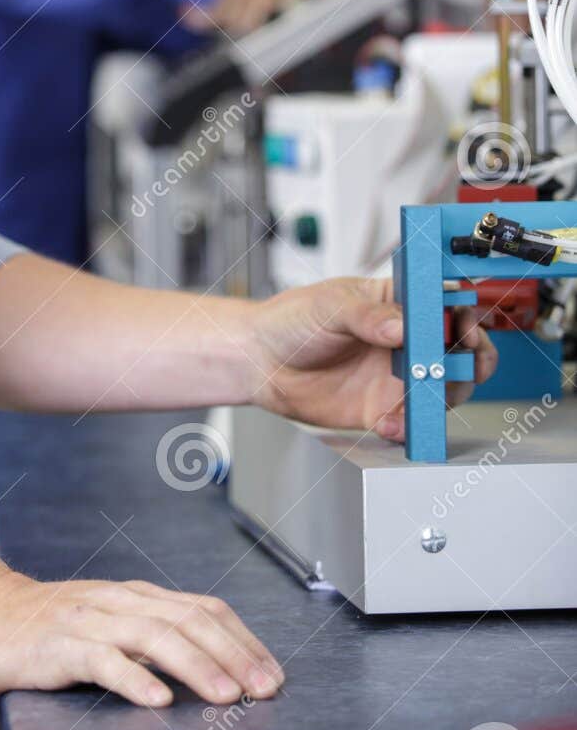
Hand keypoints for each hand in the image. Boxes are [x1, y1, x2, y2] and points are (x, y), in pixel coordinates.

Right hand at [0, 568, 284, 708]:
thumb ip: (147, 637)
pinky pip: (102, 659)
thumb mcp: (105, 623)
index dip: (242, 639)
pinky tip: (158, 699)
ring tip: (226, 696)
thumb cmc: (45, 627)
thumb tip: (208, 666)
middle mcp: (118, 601)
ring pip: (154, 635)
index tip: (273, 673)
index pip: (203, 609)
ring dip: (197, 666)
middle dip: (233, 654)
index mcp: (135, 596)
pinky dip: (134, 678)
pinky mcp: (58, 643)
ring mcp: (88, 619)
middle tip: (265, 689)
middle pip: (188, 620)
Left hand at [245, 277, 497, 441]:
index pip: (447, 305)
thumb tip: (402, 326)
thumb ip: (367, 316)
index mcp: (398, 302)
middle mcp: (406, 340)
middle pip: (459, 351)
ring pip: (444, 390)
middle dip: (470, 361)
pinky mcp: (382, 408)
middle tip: (454, 370)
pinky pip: (410, 422)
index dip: (466, 317)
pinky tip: (391, 423)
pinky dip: (409, 426)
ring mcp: (397, 376)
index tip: (465, 331)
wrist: (261, 362)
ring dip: (442, 397)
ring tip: (420, 400)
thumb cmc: (293, 321)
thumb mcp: (329, 306)